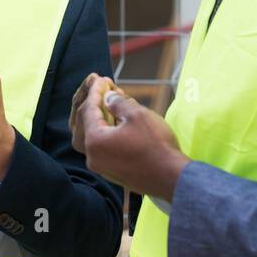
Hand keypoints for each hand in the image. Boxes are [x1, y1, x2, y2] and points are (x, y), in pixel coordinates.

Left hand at [76, 79, 189, 202]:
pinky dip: (106, 131)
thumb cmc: (155, 145)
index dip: (96, 91)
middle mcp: (92, 156)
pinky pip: (102, 147)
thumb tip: (108, 97)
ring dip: (101, 117)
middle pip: (85, 123)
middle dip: (94, 103)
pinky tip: (118, 121)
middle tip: (104, 88)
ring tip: (112, 102)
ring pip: (93, 136)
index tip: (102, 78)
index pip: (89, 110)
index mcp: (94, 141)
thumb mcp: (137, 115)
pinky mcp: (112, 172)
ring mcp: (101, 166)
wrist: (171, 178)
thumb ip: (118, 102)